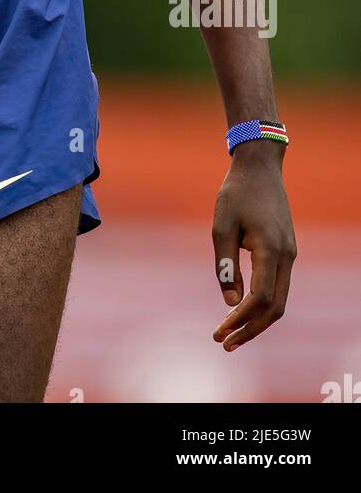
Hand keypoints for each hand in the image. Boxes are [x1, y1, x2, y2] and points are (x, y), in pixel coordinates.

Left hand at [211, 144, 295, 350]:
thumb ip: (224, 263)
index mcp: (270, 248)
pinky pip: (278, 286)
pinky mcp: (286, 250)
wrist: (259, 166)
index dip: (240, 319)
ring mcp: (290, 254)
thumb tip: (229, 300)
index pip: (259, 297)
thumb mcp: (221, 224)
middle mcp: (287, 255)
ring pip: (280, 300)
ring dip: (257, 320)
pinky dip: (262, 304)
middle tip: (225, 344)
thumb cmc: (236, 192)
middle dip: (251, 329)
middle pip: (275, 308)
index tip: (219, 332)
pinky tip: (241, 309)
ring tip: (231, 333)